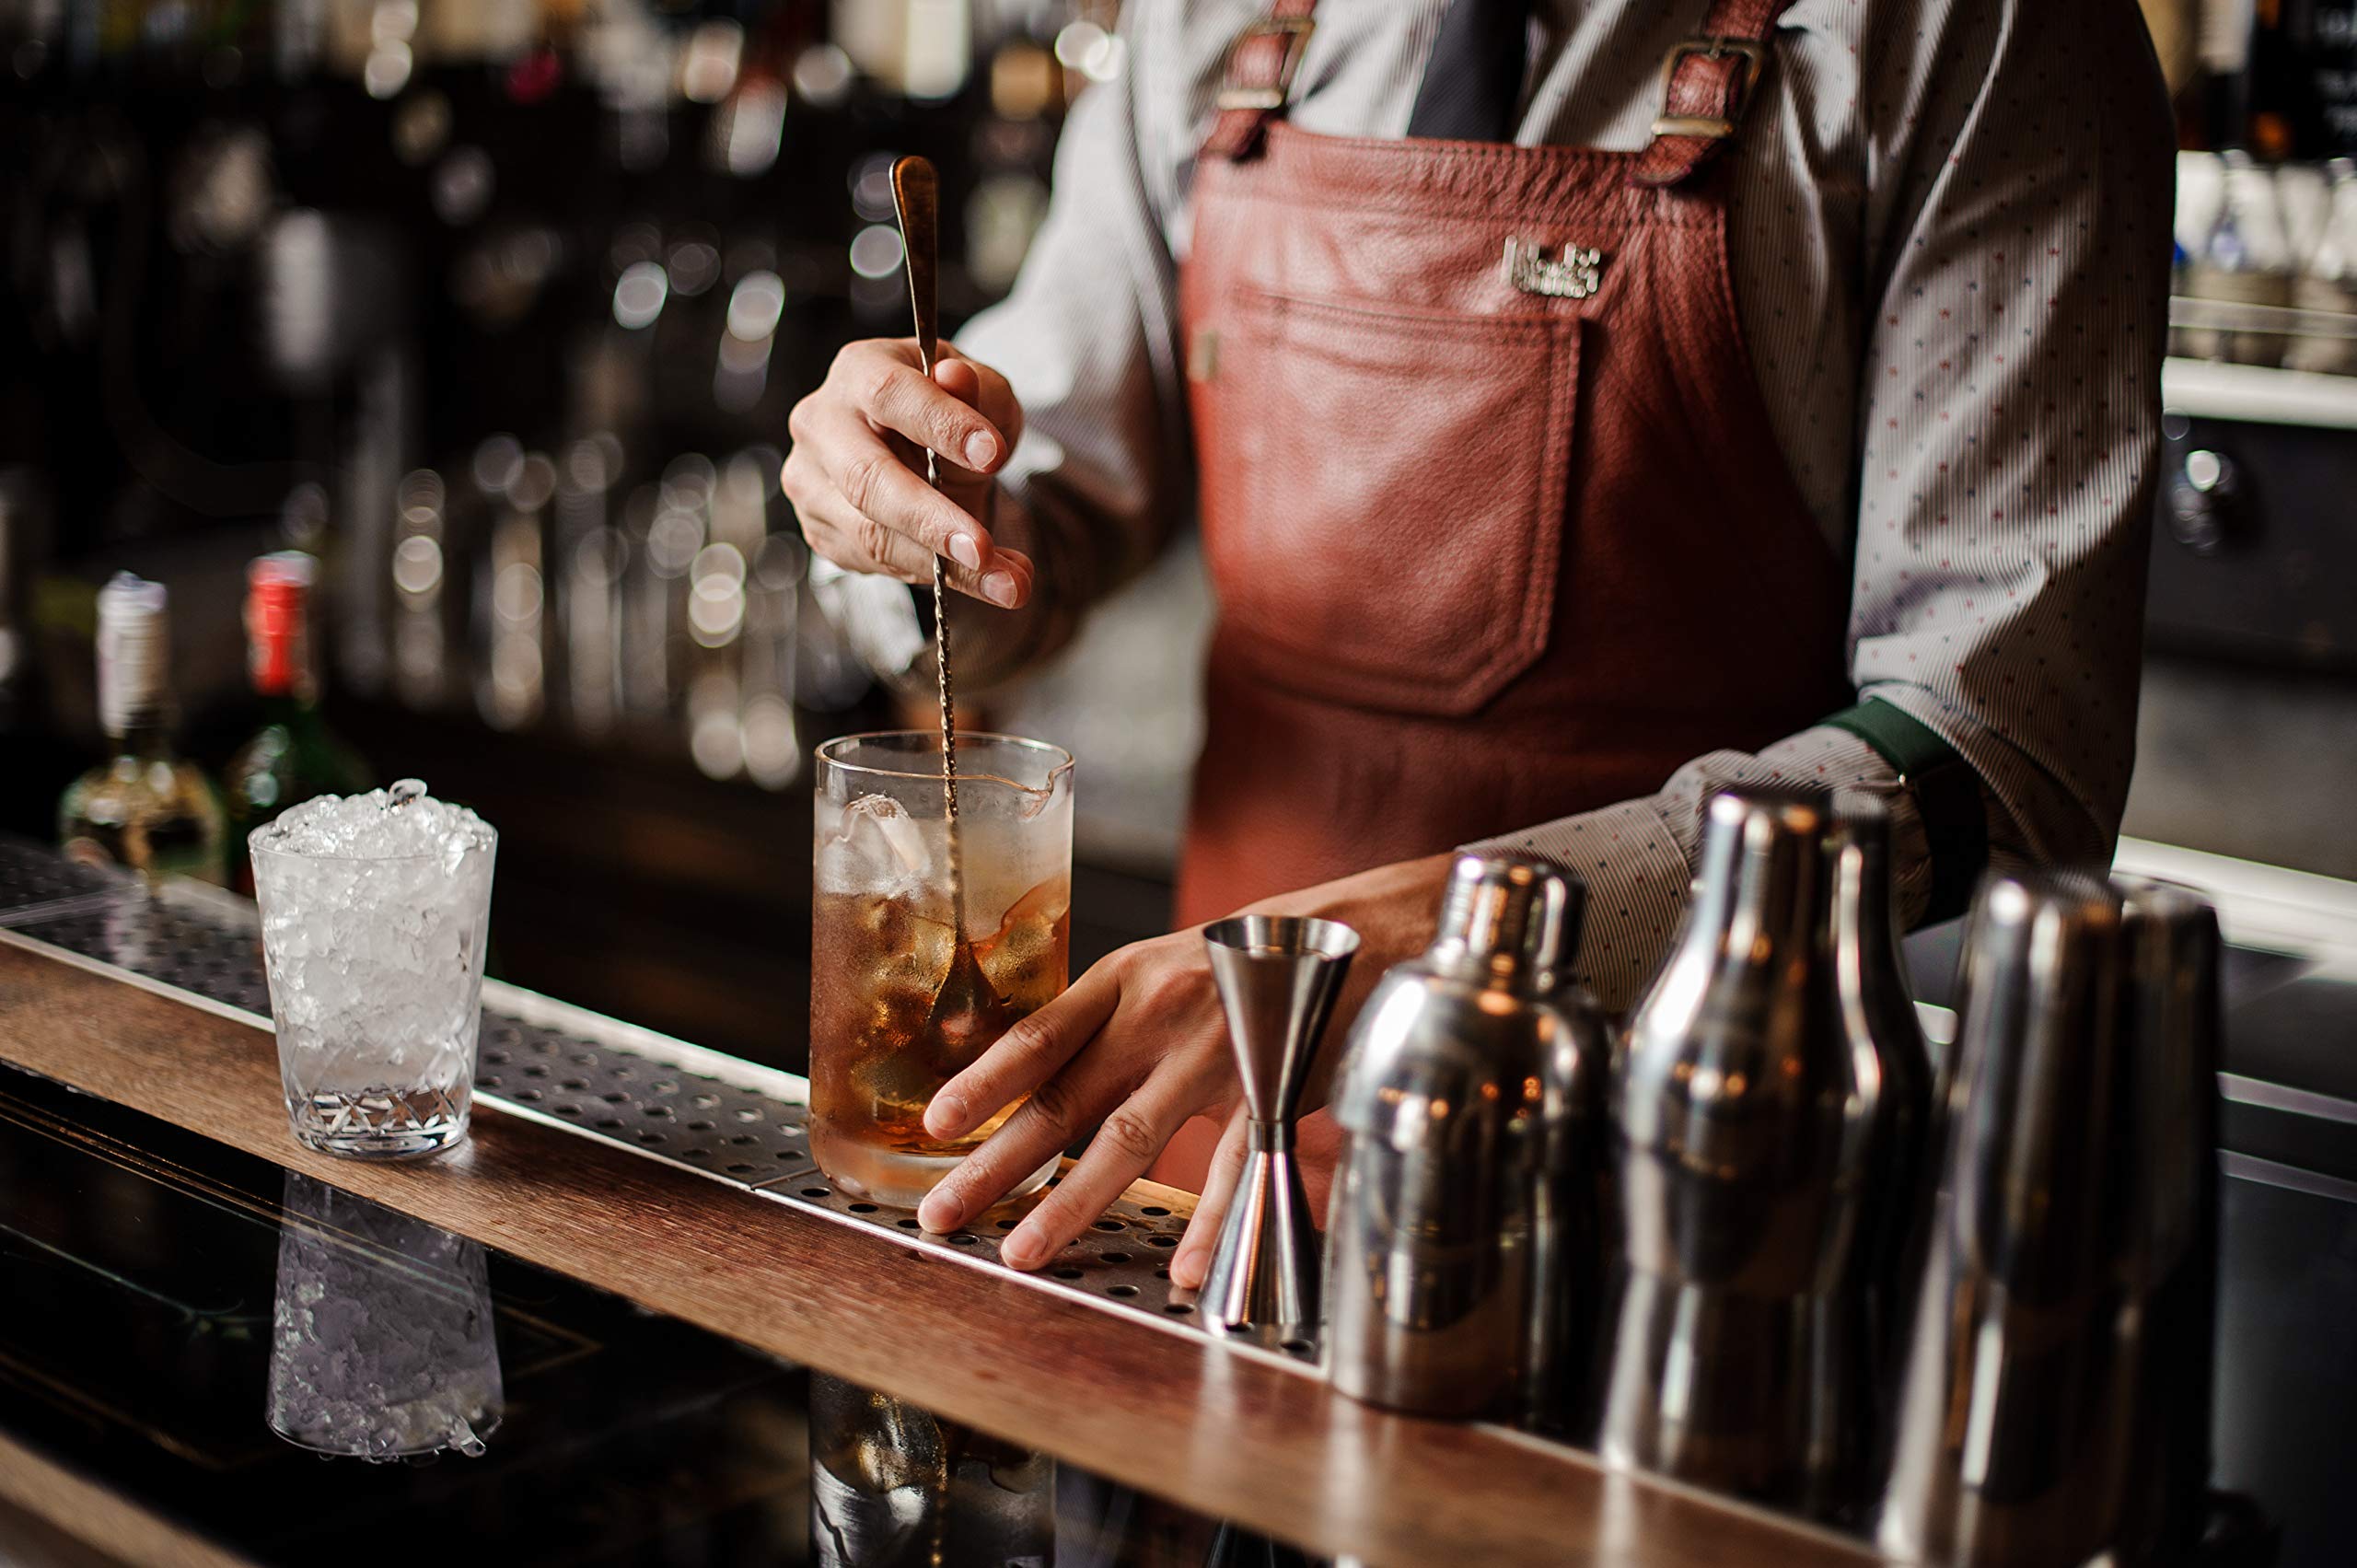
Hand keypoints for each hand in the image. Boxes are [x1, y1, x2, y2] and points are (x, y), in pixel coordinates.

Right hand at [782, 338, 1033, 607]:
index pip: (891, 395)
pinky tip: (982, 577)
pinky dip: (935, 577)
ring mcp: (812, 481)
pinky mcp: (820, 528)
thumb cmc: (949, 411)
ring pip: (870, 535)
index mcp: (858, 371)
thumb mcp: (978, 391)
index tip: (992, 456)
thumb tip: (956, 379)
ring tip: (1009, 581)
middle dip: (930, 520)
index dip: (942, 426)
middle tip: (984, 549)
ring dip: (945, 567)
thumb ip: (975, 388)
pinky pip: (876, 563)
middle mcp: (822, 423)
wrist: (919, 447)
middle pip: (865, 479)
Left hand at [913, 853, 1455, 1285]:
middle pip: (1064, 1099)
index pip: (1038, 1035)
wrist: (1350, 935)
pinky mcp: (1269, 1089)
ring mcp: (1213, 1054)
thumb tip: (1029, 1077)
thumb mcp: (1159, 968)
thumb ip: (1103, 1021)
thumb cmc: (1240, 961)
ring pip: (1130, 1140)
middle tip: (941, 1215)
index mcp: (1123, 981)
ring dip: (1071, 1203)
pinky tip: (1185, 1271)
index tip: (935, 1126)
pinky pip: (1233, 1169)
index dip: (984, 1081)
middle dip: (995, 1164)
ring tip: (1023, 1253)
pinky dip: (1211, 1224)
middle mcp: (1158, 1015)